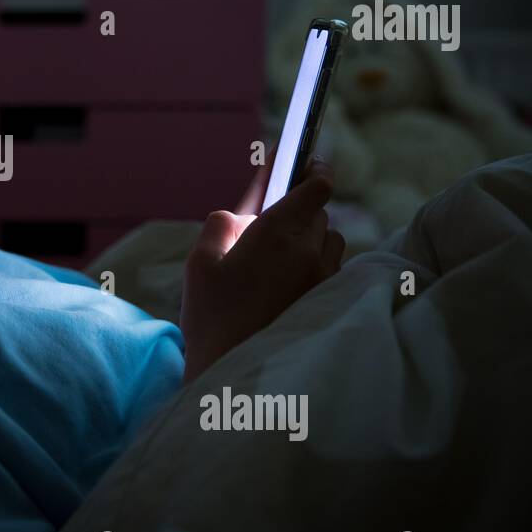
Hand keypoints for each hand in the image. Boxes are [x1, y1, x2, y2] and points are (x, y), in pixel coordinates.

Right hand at [179, 155, 344, 385]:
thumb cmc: (213, 316)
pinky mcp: (327, 302)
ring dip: (310, 238)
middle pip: (320, 211)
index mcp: (279, 233)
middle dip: (298, 210)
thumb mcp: (201, 263)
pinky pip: (331, 269)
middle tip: (269, 223)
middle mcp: (310, 251)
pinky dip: (314, 265)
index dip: (313, 167)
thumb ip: (221, 225)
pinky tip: (288, 283)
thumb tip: (238, 215)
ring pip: (329, 240)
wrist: (235, 372)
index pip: (317, 184)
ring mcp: (323, 279)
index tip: (305, 159)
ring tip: (278, 257)